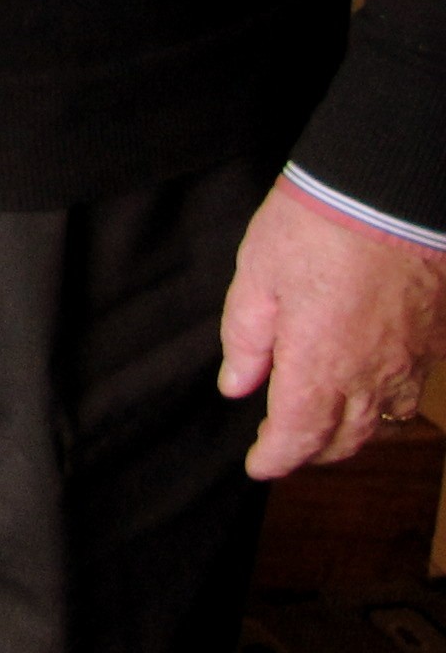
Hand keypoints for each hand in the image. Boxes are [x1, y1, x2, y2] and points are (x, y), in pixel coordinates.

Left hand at [219, 178, 445, 478]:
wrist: (388, 195)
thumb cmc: (314, 228)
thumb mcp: (257, 277)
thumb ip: (246, 338)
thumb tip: (237, 384)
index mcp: (318, 365)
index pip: (298, 435)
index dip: (276, 458)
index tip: (258, 467)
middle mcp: (369, 376)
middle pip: (344, 439)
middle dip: (312, 452)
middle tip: (284, 449)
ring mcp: (407, 361)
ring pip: (382, 423)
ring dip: (351, 435)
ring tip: (324, 429)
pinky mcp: (432, 341)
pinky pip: (409, 393)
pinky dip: (386, 409)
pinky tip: (371, 397)